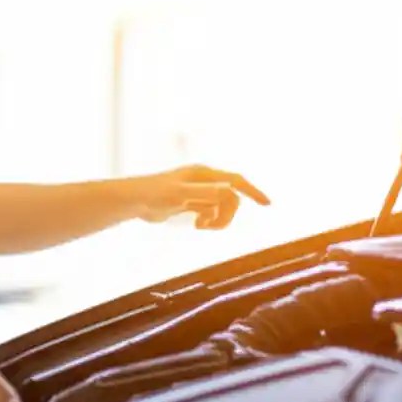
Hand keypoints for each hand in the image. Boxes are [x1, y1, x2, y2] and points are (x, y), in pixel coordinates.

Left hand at [133, 164, 270, 228]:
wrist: (134, 201)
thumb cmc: (154, 194)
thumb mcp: (180, 194)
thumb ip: (204, 192)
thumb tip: (229, 190)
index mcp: (203, 174)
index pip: (235, 180)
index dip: (252, 191)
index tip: (267, 204)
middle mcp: (203, 180)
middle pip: (231, 198)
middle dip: (227, 215)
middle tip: (210, 227)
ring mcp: (197, 191)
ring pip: (221, 207)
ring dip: (217, 219)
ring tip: (200, 226)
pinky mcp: (190, 203)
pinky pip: (211, 212)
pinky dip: (209, 220)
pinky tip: (197, 225)